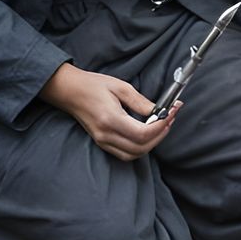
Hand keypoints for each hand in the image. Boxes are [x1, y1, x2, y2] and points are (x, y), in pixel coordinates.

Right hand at [41, 62, 176, 160]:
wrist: (69, 91)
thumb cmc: (92, 85)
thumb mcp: (120, 86)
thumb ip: (141, 102)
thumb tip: (160, 111)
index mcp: (110, 119)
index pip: (143, 133)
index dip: (161, 126)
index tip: (171, 114)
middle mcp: (106, 134)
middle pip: (141, 147)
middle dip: (160, 135)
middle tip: (170, 120)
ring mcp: (103, 141)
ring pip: (135, 154)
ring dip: (151, 144)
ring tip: (160, 127)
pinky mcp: (102, 143)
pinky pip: (126, 154)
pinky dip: (140, 148)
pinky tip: (146, 134)